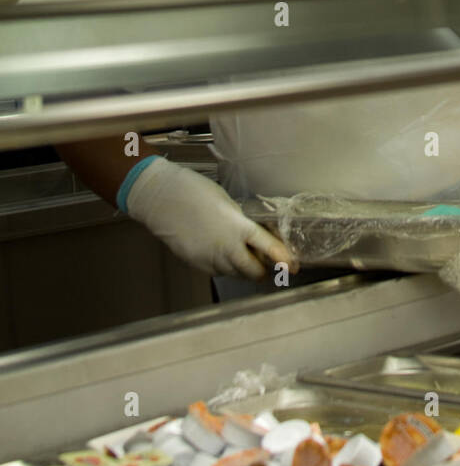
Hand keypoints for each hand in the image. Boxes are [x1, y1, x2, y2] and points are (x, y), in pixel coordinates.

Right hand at [126, 157, 296, 279]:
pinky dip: (224, 266)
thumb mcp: (226, 202)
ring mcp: (209, 259)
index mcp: (237, 227)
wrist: (161, 199)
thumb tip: (252, 235)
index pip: (267, 248)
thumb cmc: (194, 192)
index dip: (282, 259)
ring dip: (243, 269)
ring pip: (235, 274)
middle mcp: (225, 248)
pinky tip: (221, 253)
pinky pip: (217, 271)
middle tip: (267, 263)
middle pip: (253, 271)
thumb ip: (240, 221)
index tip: (292, 267)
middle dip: (262, 270)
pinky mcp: (196, 264)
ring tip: (242, 254)